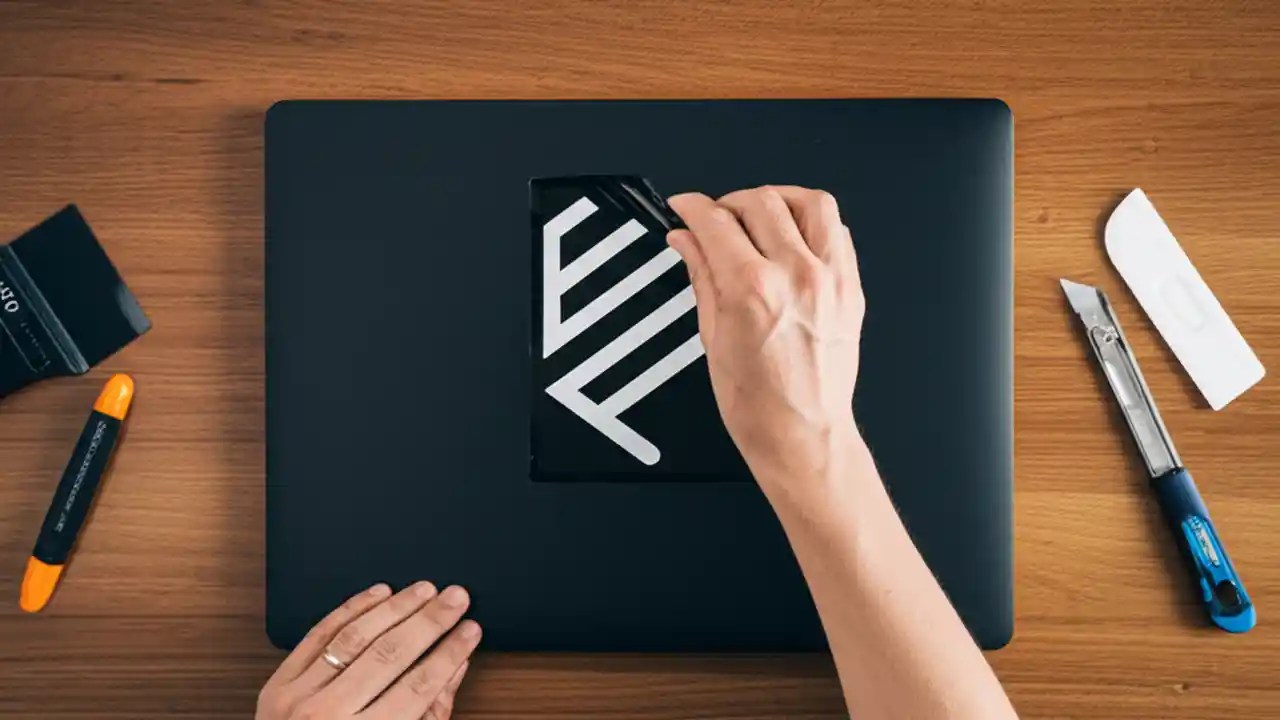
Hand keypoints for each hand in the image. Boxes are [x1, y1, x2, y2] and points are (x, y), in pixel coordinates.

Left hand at [257, 582, 480, 719]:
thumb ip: (430, 714)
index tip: (471, 630)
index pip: (418, 687)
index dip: (449, 654)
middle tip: (456, 597)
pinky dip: (351, 609)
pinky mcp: (279, 683)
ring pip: (354, 638)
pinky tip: (379, 594)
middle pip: (389, 656)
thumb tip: (456, 665)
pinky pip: (319, 635)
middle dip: (430, 622)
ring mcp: (299, 699)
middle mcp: (329, 718)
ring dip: (395, 608)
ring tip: (424, 590)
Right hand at [667, 187, 864, 489]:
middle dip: (729, 203)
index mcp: (752, 290)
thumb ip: (702, 277)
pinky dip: (813, 223)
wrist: (803, 436)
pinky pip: (838, 232)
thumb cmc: (758, 406)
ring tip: (759, 215)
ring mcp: (830, 280)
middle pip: (761, 202)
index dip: (693, 207)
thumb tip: (687, 241)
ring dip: (779, 199)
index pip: (716, 222)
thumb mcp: (712, 338)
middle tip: (716, 218)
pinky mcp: (852, 289)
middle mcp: (796, 276)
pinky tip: (794, 236)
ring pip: (809, 203)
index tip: (685, 207)